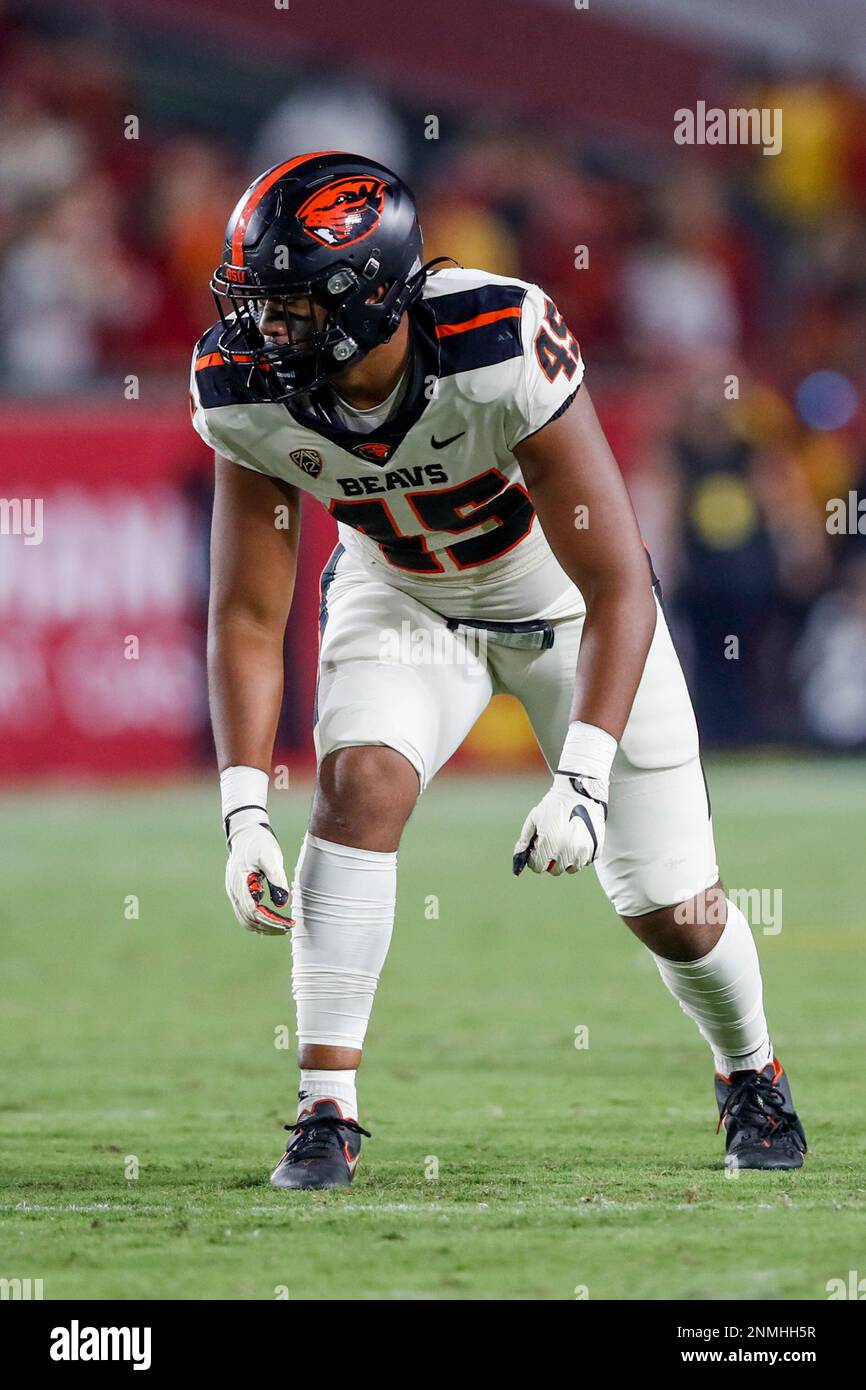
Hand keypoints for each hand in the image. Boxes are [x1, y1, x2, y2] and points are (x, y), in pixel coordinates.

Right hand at [225, 806, 292, 934]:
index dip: (271, 921)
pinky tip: (272, 918)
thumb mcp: (270, 856)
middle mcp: (234, 890)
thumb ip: (276, 877)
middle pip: (249, 920)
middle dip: (268, 927)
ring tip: (282, 926)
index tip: (287, 924)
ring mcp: (234, 892)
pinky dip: (258, 920)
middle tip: (288, 927)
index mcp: (241, 882)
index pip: (254, 911)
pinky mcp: (237, 892)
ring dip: (263, 926)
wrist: (246, 832)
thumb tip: (282, 902)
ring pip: (245, 919)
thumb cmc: (260, 843)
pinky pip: (245, 912)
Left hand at [513, 771, 607, 875]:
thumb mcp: (533, 820)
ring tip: (564, 842)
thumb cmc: (553, 806)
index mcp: (549, 842)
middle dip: (550, 860)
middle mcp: (567, 849)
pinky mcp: (595, 848)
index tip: (537, 848)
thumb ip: (524, 843)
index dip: (535, 858)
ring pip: (571, 868)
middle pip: (555, 870)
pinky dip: (579, 856)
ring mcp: (583, 850)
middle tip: (551, 844)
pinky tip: (576, 840)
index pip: (538, 867)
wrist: (579, 792)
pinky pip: (585, 862)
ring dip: (565, 860)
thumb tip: (517, 867)